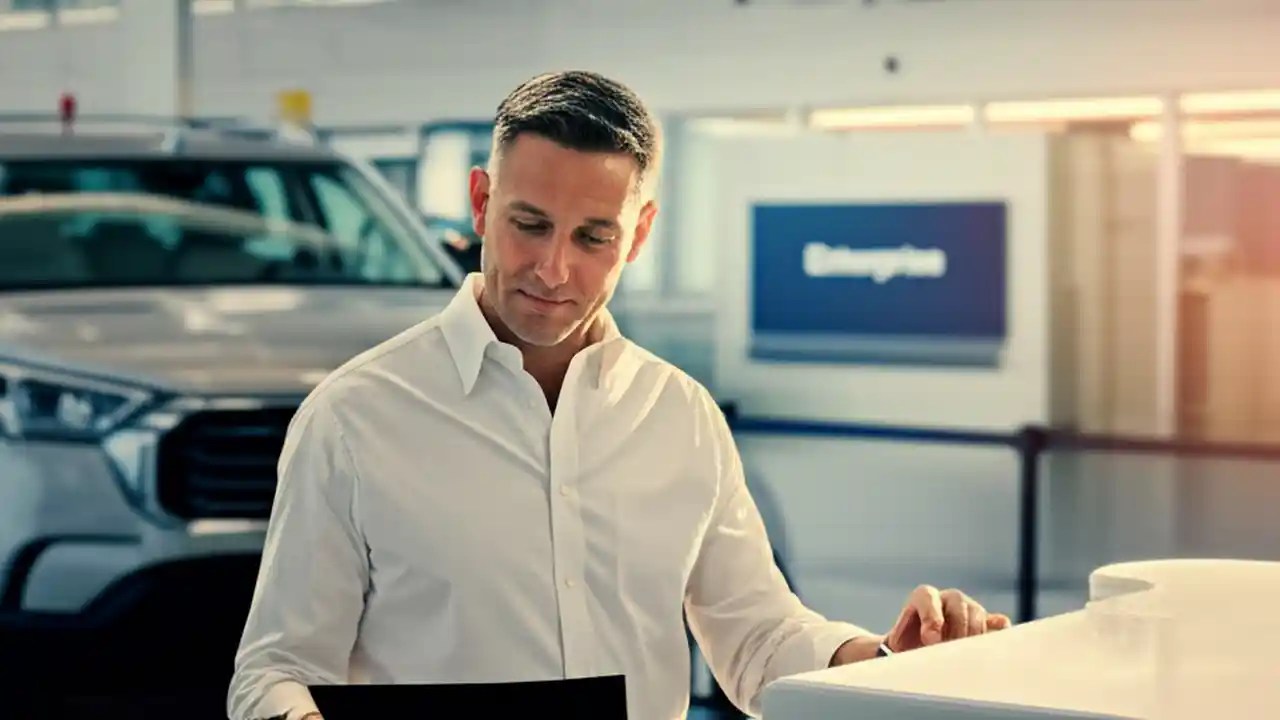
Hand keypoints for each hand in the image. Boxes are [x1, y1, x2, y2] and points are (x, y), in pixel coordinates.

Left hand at [884, 584, 1009, 652]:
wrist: (920, 653)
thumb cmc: (906, 649)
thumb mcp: (896, 645)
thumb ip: (894, 645)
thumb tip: (891, 652)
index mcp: (923, 597)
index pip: (927, 597)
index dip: (930, 616)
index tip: (931, 640)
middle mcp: (948, 598)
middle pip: (957, 603)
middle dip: (954, 629)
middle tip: (952, 651)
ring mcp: (970, 609)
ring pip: (977, 613)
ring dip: (973, 635)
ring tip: (967, 657)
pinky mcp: (987, 623)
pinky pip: (998, 623)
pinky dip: (999, 633)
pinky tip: (994, 646)